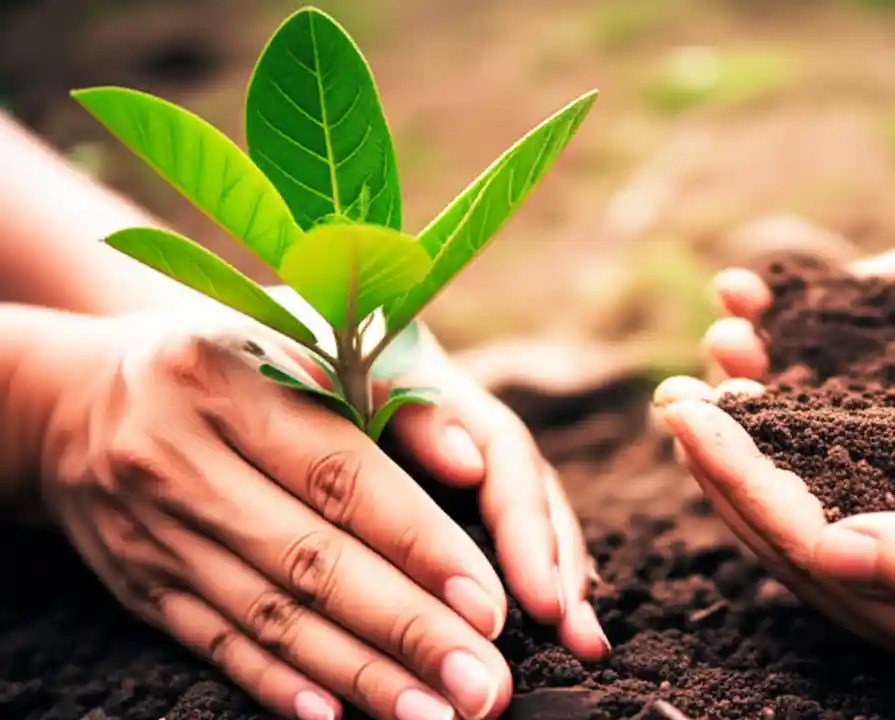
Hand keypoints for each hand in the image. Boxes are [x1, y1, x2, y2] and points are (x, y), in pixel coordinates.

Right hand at [27, 307, 603, 719]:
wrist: (75, 403)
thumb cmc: (222, 362)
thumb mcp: (291, 341)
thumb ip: (388, 393)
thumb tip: (472, 461)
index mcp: (224, 384)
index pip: (340, 476)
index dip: (419, 543)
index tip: (489, 603)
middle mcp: (179, 462)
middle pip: (311, 560)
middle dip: (407, 631)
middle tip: (483, 686)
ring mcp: (153, 533)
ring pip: (270, 617)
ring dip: (359, 675)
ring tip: (436, 712)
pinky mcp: (142, 585)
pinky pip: (215, 642)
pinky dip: (278, 684)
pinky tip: (335, 718)